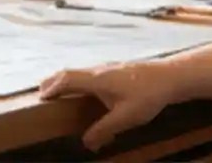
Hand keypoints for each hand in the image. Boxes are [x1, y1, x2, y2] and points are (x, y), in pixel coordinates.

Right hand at [38, 61, 174, 151]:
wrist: (171, 77)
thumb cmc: (148, 96)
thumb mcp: (125, 118)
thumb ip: (104, 130)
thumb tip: (86, 143)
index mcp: (97, 80)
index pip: (66, 81)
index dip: (52, 88)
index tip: (40, 97)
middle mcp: (99, 70)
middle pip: (70, 72)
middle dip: (54, 82)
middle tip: (43, 92)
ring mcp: (108, 68)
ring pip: (81, 72)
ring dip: (67, 80)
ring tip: (61, 92)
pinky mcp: (117, 70)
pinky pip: (91, 74)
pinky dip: (80, 81)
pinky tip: (89, 92)